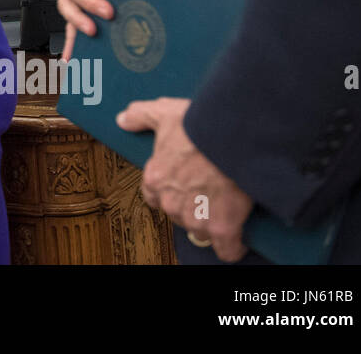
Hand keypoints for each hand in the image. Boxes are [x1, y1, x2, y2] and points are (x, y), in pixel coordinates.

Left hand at [119, 97, 252, 262]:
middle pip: (177, 215)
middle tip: (207, 192)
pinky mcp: (222, 228)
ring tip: (224, 208)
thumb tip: (124, 120)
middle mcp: (171, 202)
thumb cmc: (198, 124)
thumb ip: (140, 116)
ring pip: (200, 230)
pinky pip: (226, 249)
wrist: (232, 136)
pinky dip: (232, 246)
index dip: (168, 192)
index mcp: (155, 179)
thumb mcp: (163, 112)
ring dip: (210, 223)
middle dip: (190, 206)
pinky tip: (236, 238)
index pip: (153, 197)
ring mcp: (196, 217)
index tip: (181, 186)